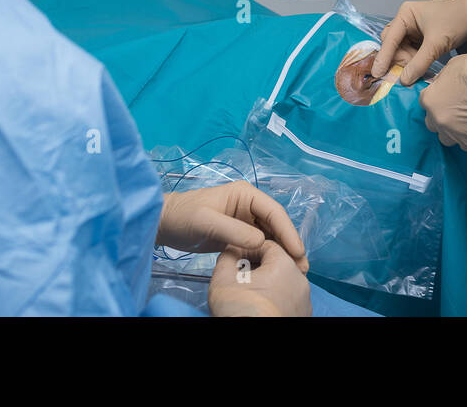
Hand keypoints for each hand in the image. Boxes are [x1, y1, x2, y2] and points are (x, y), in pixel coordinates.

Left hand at [157, 181, 307, 271]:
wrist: (164, 224)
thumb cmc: (183, 216)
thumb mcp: (207, 221)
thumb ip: (234, 231)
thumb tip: (261, 241)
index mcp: (245, 194)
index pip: (274, 212)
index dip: (288, 231)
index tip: (298, 252)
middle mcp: (249, 206)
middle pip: (276, 225)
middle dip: (290, 244)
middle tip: (302, 267)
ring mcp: (244, 221)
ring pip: (270, 237)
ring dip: (282, 252)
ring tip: (294, 271)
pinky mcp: (238, 236)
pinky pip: (258, 246)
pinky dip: (267, 256)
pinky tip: (274, 270)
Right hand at [209, 241, 311, 316]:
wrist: (255, 345)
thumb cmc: (241, 311)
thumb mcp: (223, 279)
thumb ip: (227, 256)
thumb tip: (231, 251)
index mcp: (286, 264)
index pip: (266, 245)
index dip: (247, 250)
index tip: (234, 261)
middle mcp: (301, 280)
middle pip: (277, 264)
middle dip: (257, 268)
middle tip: (239, 278)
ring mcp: (304, 300)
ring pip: (284, 283)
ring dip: (268, 284)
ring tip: (249, 295)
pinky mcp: (302, 316)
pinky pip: (288, 300)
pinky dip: (275, 299)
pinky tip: (260, 307)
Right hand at [373, 0, 466, 84]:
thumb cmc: (457, 21)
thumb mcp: (436, 43)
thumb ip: (419, 63)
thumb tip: (404, 81)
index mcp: (405, 14)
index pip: (389, 38)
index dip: (383, 57)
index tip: (378, 73)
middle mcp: (406, 20)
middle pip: (392, 45)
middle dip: (400, 59)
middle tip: (409, 71)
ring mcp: (413, 28)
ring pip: (401, 50)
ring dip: (408, 62)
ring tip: (420, 68)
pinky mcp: (421, 37)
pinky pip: (411, 51)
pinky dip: (415, 60)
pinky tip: (422, 66)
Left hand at [419, 34, 466, 150]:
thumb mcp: (447, 69)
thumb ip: (439, 83)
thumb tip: (439, 88)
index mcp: (428, 100)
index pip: (424, 105)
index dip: (436, 101)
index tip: (445, 99)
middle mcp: (437, 118)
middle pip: (432, 124)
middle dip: (441, 117)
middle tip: (455, 110)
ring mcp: (452, 131)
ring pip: (445, 138)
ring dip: (452, 131)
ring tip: (465, 121)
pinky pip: (464, 146)